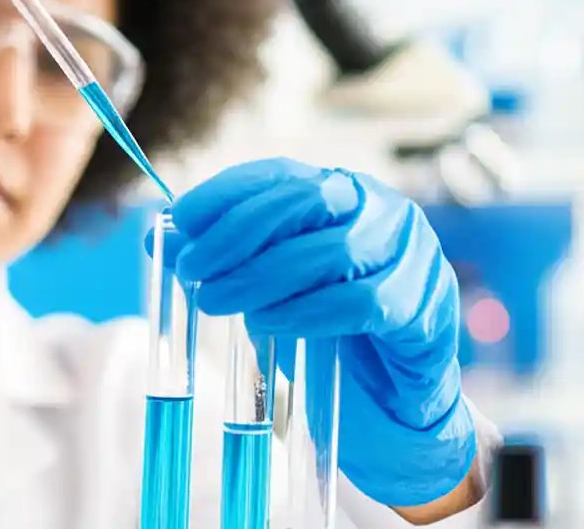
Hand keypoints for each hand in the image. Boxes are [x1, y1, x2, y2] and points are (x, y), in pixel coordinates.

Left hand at [168, 158, 477, 508]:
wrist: (396, 408)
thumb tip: (157, 236)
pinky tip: (269, 325)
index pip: (282, 175)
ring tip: (217, 301)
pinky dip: (306, 311)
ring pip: (332, 250)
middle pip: (307, 200)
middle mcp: (382, 213)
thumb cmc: (331, 337)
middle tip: (191, 270)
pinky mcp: (425, 307)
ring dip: (263, 276)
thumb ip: (226, 261)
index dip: (227, 192)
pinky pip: (362, 301)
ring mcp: (413, 256)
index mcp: (344, 196)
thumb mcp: (271, 292)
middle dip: (238, 233)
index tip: (179, 219)